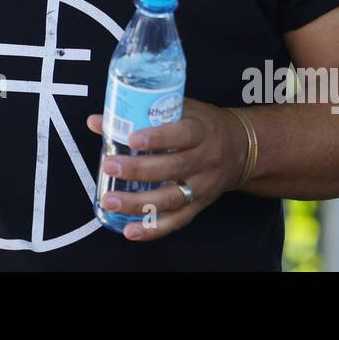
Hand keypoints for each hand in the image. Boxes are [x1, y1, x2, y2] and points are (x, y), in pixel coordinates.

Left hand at [86, 97, 247, 240]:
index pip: (182, 134)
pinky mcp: (200, 205)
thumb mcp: (180, 109)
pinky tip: (131, 230)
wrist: (241, 148)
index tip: (132, 139)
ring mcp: (203, 186)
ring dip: (139, 203)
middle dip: (139, 170)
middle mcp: (205, 159)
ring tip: (111, 200)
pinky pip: (177, 221)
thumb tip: (97, 121)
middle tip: (110, 166)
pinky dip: (154, 229)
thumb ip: (141, 113)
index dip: (158, 138)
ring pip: (172, 198)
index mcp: (201, 130)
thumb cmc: (203, 124)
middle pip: (173, 168)